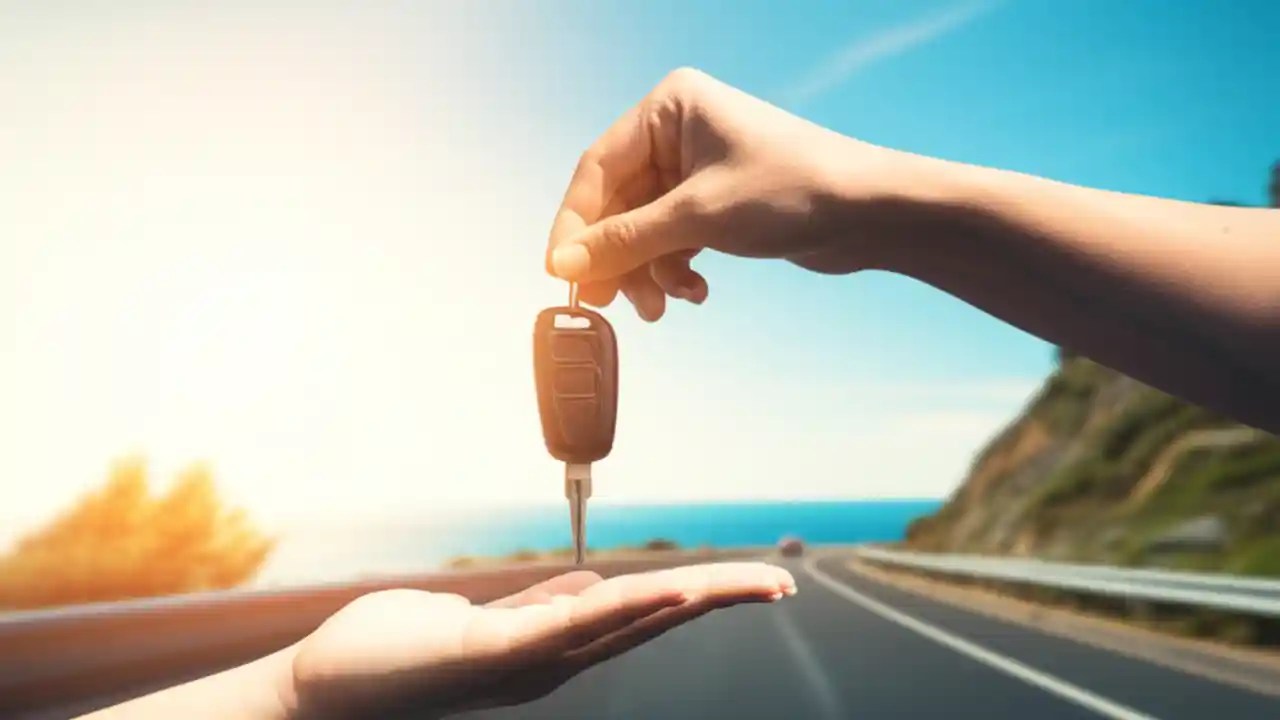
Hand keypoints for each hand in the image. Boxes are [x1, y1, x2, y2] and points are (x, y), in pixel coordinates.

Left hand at [285, 562, 796, 718]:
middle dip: (719, 599)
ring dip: (691, 599)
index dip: (700, 596)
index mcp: (552, 642)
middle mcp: (551, 658)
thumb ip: (538, 605)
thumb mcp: (483, 619)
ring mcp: (525, 659)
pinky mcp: (490, 652)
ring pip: (624, 622)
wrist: (324, 687)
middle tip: (782, 583)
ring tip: (750, 586)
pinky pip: (565, 626)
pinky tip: (663, 591)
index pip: (640, 612)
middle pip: (651, 619)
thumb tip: (590, 585)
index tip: (753, 582)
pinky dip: (620, 608)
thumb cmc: (394, 650)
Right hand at [546, 67, 899, 320]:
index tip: (561, 272)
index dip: (575, 223)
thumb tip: (565, 263)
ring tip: (661, 305)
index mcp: (669, 106)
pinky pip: (672, 237)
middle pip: (618, 202)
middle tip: (609, 301)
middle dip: (617, 256)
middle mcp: (678, 130)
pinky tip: (695, 290)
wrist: (870, 213)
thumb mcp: (697, 216)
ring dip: (647, 269)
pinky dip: (675, 266)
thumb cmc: (794, 190)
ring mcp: (698, 166)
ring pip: (644, 226)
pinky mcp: (716, 200)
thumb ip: (625, 240)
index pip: (597, 167)